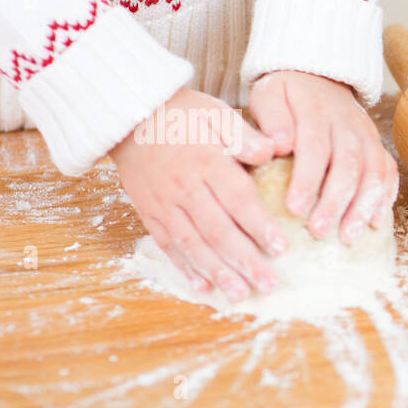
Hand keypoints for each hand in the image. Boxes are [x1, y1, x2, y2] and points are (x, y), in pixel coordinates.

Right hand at [112, 88, 285, 301]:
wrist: (126, 116)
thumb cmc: (181, 114)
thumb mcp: (215, 112)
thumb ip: (244, 134)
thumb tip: (274, 150)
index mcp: (206, 161)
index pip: (238, 199)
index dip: (259, 226)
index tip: (281, 249)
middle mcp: (184, 187)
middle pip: (218, 230)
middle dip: (245, 261)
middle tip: (269, 284)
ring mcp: (163, 203)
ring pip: (193, 244)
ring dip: (217, 272)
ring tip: (239, 294)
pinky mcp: (148, 212)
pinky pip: (167, 244)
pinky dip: (184, 267)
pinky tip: (202, 286)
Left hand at [247, 70, 397, 243]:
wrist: (318, 74)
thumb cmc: (287, 94)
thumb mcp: (268, 94)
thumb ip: (271, 118)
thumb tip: (279, 145)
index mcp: (316, 111)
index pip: (315, 148)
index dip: (307, 180)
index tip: (295, 209)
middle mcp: (347, 124)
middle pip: (348, 165)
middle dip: (335, 202)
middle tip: (319, 231)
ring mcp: (366, 135)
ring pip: (373, 172)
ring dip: (362, 207)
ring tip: (348, 237)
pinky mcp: (377, 146)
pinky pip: (388, 172)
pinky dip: (385, 198)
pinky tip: (375, 222)